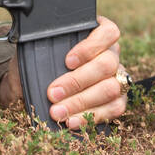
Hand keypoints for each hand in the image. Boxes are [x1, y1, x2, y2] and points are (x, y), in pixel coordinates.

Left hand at [0, 15, 126, 129]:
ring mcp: (118, 77)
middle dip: (77, 82)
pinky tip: (71, 121)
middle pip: (107, 65)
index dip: (90, 47)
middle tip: (53, 93)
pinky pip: (115, 108)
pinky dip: (91, 117)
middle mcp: (112, 53)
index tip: (68, 61)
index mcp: (99, 33)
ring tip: (57, 112)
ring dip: (81, 103)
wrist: (36, 81)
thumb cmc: (40, 60)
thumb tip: (40, 54)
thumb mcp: (39, 47)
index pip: (108, 33)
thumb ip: (43, 46)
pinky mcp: (118, 99)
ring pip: (111, 88)